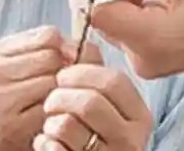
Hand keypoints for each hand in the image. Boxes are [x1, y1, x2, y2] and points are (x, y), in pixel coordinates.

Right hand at [0, 26, 70, 149]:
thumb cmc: (10, 106)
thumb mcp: (19, 71)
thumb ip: (52, 52)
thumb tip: (88, 47)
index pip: (48, 35)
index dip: (67, 49)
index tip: (70, 64)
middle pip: (52, 57)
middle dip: (66, 72)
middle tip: (67, 88)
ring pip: (54, 82)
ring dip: (64, 94)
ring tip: (60, 104)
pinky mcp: (9, 126)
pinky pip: (51, 110)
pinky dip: (59, 115)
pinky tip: (53, 120)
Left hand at [34, 44, 151, 150]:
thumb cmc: (94, 136)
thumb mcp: (105, 107)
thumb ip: (96, 78)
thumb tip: (77, 44)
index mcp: (139, 116)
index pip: (114, 81)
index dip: (82, 73)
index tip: (62, 76)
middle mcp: (131, 139)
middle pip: (90, 101)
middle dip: (61, 96)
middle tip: (50, 102)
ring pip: (67, 125)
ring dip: (50, 122)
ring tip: (51, 126)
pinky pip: (54, 148)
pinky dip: (44, 143)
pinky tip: (49, 144)